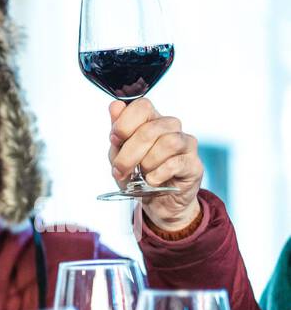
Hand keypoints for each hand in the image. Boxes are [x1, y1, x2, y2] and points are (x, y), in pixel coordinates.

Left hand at [108, 98, 202, 229]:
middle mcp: (171, 128)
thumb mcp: (120, 156)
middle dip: (129, 153)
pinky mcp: (193, 164)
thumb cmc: (138, 176)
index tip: (115, 140)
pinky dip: (158, 174)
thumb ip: (117, 134)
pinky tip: (152, 181)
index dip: (125, 122)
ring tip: (142, 175)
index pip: (142, 105)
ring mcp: (185, 144)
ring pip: (167, 143)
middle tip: (119, 170)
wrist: (157, 203)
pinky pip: (176, 163)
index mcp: (151, 121)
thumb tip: (115, 106)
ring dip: (147, 163)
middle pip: (151, 129)